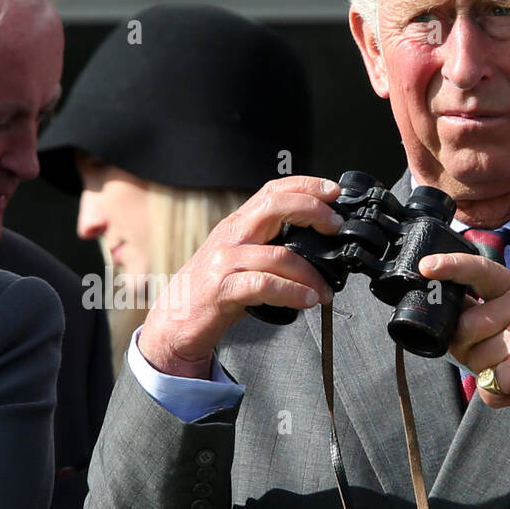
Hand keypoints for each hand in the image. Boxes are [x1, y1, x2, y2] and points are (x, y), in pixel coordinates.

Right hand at [138, 176, 344, 377]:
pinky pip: (265, 285)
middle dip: (312, 211)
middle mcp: (231, 237)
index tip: (333, 191)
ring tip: (325, 291)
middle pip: (275, 206)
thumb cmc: (211, 292)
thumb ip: (268, 247)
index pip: (273, 190)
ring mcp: (224, 262)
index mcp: (237, 225)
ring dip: (311, 274)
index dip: (305, 185)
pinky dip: (292, 293)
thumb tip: (316, 247)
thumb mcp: (239, 259)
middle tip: (335, 228)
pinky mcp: (222, 290)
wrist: (174, 323)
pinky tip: (306, 301)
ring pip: (278, 255)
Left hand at [419, 252, 509, 428]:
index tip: (426, 267)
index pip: (480, 270)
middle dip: (467, 348)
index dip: (450, 267)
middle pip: (462, 327)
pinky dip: (495, 394)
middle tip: (500, 354)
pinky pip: (485, 385)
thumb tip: (445, 311)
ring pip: (471, 359)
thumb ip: (487, 310)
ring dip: (484, 372)